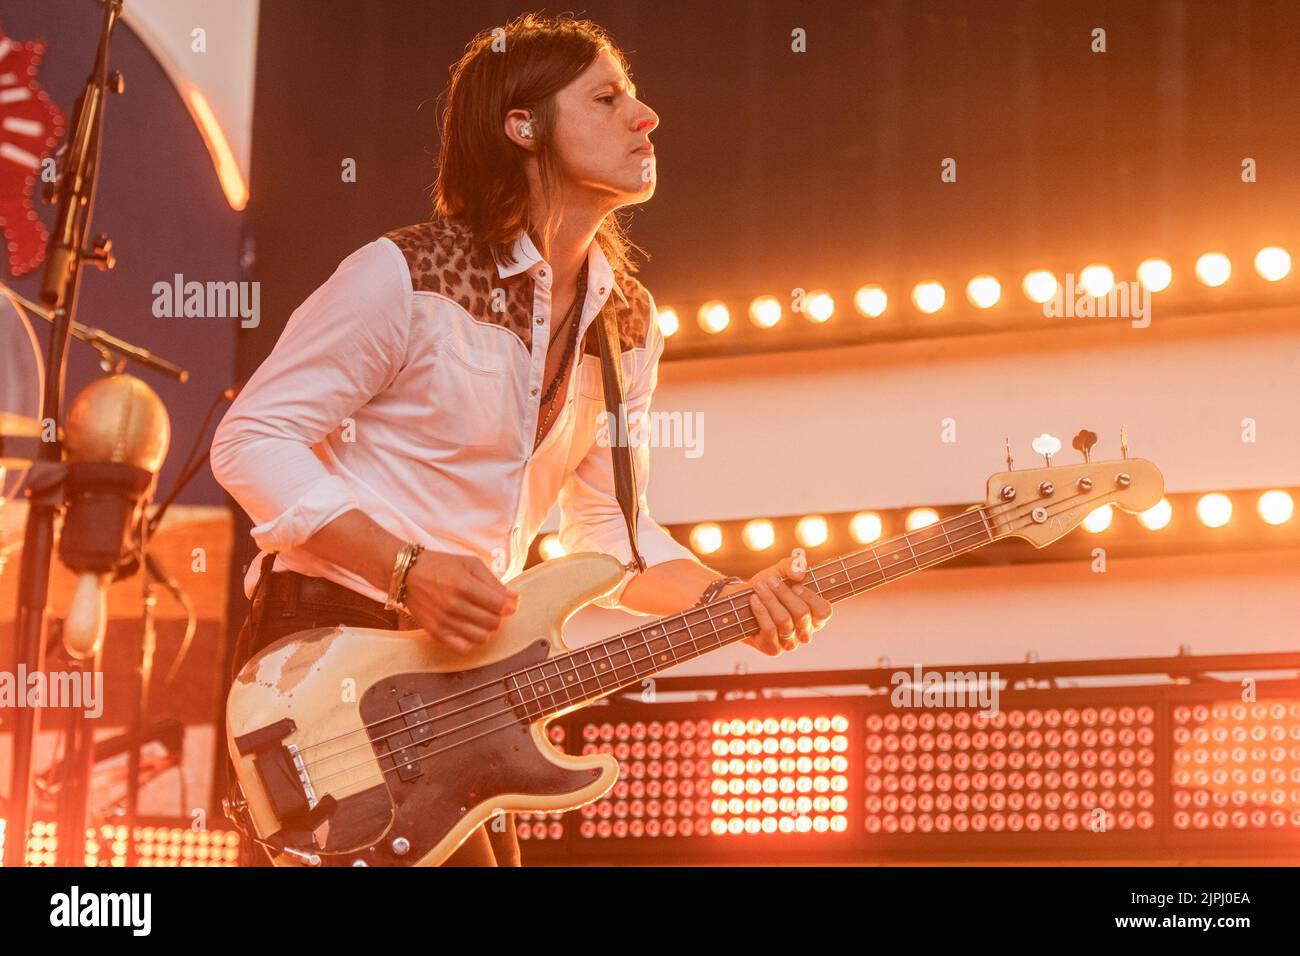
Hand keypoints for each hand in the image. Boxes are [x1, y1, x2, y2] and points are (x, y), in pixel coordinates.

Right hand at [402, 550, 518, 652]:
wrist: (408, 573)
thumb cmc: (442, 565)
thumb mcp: (470, 563)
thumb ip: (493, 581)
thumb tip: (513, 598)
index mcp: (464, 585)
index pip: (499, 605)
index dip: (510, 605)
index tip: (509, 602)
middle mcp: (454, 605)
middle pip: (493, 623)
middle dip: (501, 617)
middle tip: (496, 610)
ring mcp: (444, 621)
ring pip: (481, 637)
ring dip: (488, 629)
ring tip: (484, 619)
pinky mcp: (435, 632)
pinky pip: (462, 647)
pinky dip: (471, 641)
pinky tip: (470, 629)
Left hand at [722, 555, 832, 656]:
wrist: (740, 602)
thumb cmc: (767, 587)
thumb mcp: (780, 570)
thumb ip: (793, 564)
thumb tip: (800, 573)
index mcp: (815, 617)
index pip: (824, 611)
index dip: (810, 597)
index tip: (795, 585)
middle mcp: (805, 633)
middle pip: (802, 613)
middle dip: (784, 593)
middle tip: (770, 581)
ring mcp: (790, 643)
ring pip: (784, 620)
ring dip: (770, 600)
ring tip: (759, 587)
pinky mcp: (773, 649)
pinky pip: (770, 629)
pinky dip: (761, 611)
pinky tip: (754, 600)